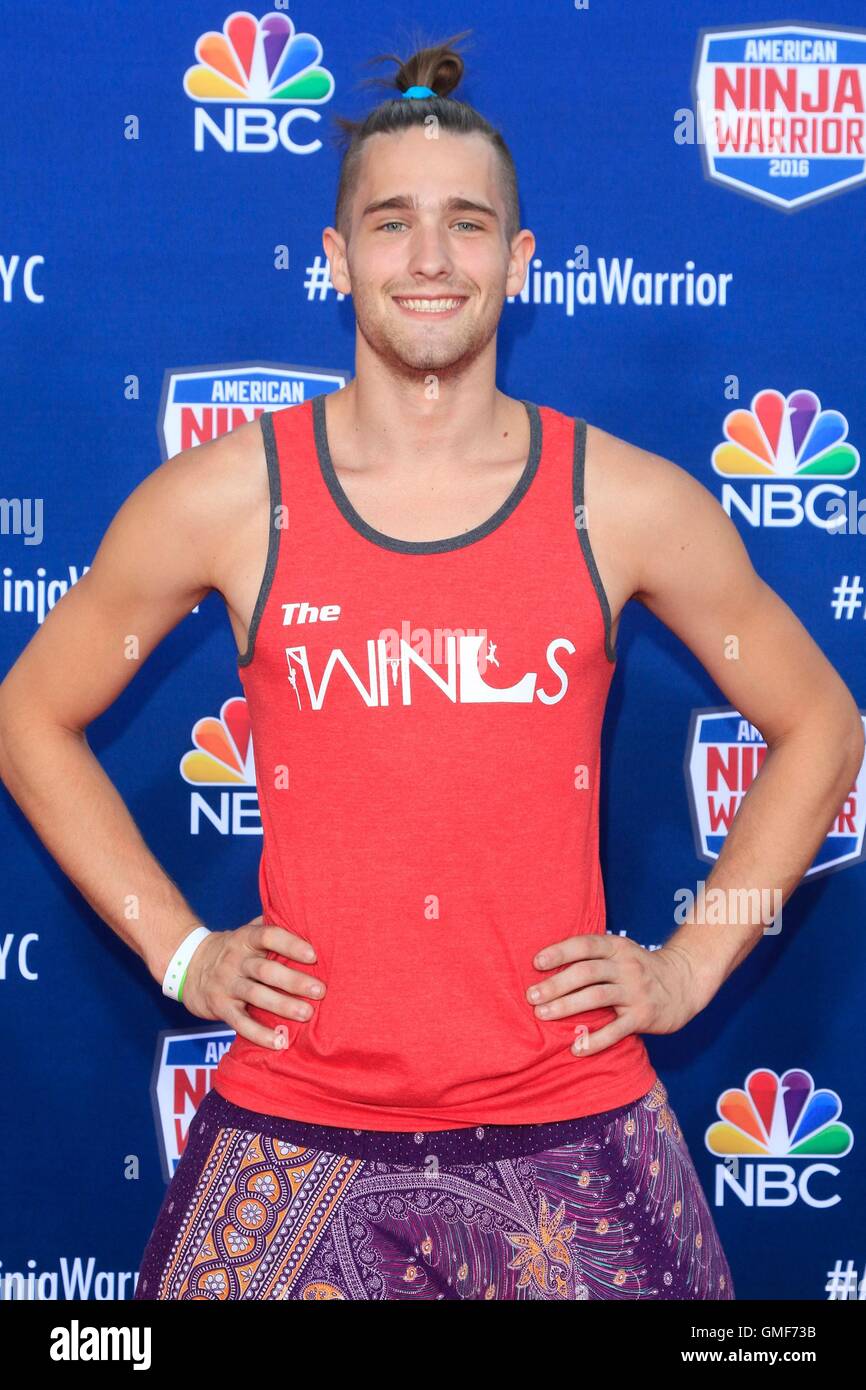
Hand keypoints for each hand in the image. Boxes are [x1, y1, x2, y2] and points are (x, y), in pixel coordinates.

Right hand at [181, 914, 324, 1048]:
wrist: (188, 966)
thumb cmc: (232, 950)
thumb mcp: (246, 933)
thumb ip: (271, 927)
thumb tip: (308, 917)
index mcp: (245, 939)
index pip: (268, 936)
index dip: (290, 944)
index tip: (313, 955)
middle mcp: (235, 961)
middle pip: (265, 970)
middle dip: (293, 981)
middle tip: (319, 990)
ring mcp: (226, 985)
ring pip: (255, 995)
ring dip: (282, 1005)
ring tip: (306, 1014)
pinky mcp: (220, 1007)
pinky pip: (240, 1023)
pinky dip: (259, 1034)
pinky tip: (279, 1042)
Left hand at [526, 935, 705, 1055]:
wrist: (684, 983)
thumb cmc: (638, 968)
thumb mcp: (620, 952)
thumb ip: (591, 956)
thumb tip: (545, 964)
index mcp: (617, 947)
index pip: (584, 945)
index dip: (559, 952)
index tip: (536, 963)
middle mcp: (626, 966)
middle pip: (586, 972)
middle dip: (555, 984)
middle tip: (531, 996)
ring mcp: (635, 991)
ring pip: (596, 997)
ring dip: (566, 1007)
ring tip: (543, 1015)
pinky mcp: (644, 1016)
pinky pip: (616, 1030)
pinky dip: (595, 1040)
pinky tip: (576, 1048)